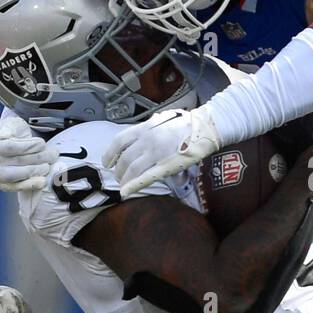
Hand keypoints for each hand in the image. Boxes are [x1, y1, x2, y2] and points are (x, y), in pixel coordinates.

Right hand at [0, 116, 55, 191]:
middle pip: (18, 161)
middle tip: (53, 154)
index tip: (42, 143)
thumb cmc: (15, 133)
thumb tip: (4, 135)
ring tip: (48, 165)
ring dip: (37, 170)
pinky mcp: (3, 185)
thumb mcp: (13, 124)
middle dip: (40, 157)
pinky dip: (31, 185)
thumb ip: (9, 127)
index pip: (11, 147)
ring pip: (18, 175)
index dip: (29, 146)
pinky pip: (17, 187)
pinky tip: (42, 181)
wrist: (13, 146)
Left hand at [104, 107, 220, 196]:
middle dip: (118, 171)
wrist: (205, 127)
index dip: (110, 154)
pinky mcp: (166, 165)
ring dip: (124, 180)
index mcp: (145, 128)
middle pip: (124, 159)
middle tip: (118, 177)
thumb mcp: (163, 119)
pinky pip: (146, 177)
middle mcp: (147, 140)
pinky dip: (134, 186)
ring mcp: (156, 153)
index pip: (119, 141)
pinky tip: (126, 192)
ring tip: (123, 186)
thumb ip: (150, 127)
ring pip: (132, 170)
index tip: (107, 162)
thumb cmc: (187, 123)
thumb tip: (141, 134)